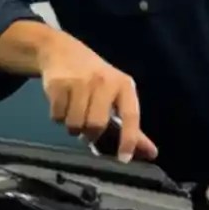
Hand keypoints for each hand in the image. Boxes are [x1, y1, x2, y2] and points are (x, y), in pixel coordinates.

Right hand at [38, 34, 157, 162]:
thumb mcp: (117, 96)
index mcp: (124, 85)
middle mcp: (104, 81)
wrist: (62, 51)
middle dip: (90, 134)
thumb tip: (151, 153)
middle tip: (87, 127)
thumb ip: (132, 126)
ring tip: (75, 111)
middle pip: (96, 125)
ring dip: (73, 126)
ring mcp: (80, 81)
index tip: (124, 159)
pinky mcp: (59, 84)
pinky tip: (62, 103)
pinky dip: (58, 117)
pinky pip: (57, 117)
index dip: (129, 139)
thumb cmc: (95, 79)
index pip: (130, 115)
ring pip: (75, 124)